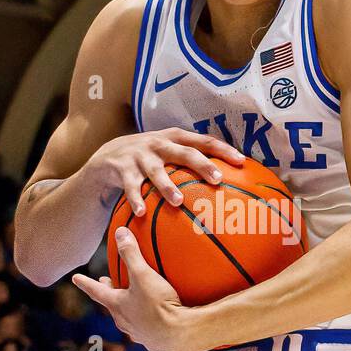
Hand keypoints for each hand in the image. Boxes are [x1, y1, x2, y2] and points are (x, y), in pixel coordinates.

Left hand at [73, 228, 193, 350]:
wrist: (180, 334)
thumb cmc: (158, 305)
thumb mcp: (143, 275)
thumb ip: (131, 254)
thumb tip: (120, 233)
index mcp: (117, 305)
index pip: (96, 291)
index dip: (85, 282)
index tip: (75, 278)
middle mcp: (124, 321)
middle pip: (112, 304)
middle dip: (108, 292)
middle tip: (105, 283)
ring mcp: (138, 333)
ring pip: (127, 317)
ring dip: (126, 306)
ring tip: (130, 300)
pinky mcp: (154, 340)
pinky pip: (145, 326)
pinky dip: (145, 318)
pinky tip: (153, 317)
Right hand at [89, 129, 243, 215]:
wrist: (108, 156)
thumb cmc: (151, 159)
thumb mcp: (169, 153)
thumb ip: (192, 163)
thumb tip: (228, 184)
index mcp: (175, 138)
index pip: (204, 141)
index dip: (223, 149)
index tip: (242, 161)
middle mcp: (159, 144)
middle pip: (184, 152)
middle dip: (202, 165)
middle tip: (217, 179)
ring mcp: (140, 156)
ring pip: (156, 171)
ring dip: (167, 186)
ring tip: (178, 201)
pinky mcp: (122, 169)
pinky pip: (131, 187)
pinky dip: (136, 200)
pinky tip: (141, 213)